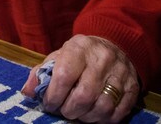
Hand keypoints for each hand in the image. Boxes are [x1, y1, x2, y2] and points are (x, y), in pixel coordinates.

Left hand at [22, 35, 137, 123]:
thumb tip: (27, 93)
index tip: (50, 104)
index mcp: (79, 48)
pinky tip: (95, 115)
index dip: (54, 96)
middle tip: (65, 112)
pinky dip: (104, 120)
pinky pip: (119, 112)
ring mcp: (120, 73)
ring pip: (102, 107)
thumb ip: (41, 74)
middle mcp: (102, 59)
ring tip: (79, 115)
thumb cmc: (80, 56)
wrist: (115, 45)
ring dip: (87, 118)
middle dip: (70, 111)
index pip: (64, 75)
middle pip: (84, 96)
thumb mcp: (59, 56)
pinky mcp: (133, 86)